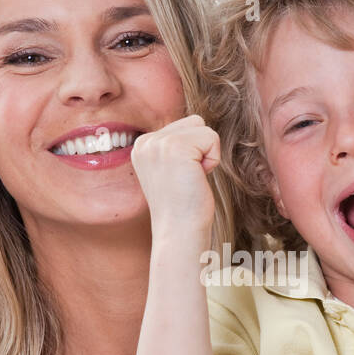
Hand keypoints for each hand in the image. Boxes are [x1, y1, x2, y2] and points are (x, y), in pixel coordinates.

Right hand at [129, 114, 220, 235]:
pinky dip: (212, 160)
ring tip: (191, 178)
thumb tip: (197, 124)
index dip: (192, 153)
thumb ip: (176, 146)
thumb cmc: (183, 206)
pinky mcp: (175, 148)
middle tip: (187, 179)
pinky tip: (197, 179)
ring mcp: (158, 143)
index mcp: (142, 145)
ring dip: (206, 154)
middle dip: (200, 150)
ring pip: (203, 128)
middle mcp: (145, 141)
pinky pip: (211, 138)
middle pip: (194, 122)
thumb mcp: (172, 168)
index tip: (180, 178)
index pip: (183, 126)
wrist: (180, 232)